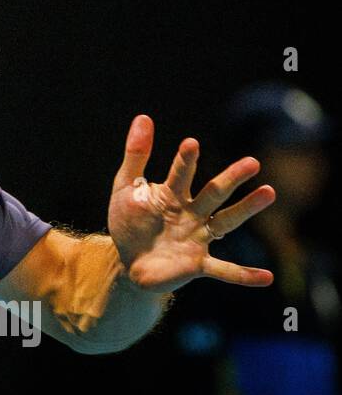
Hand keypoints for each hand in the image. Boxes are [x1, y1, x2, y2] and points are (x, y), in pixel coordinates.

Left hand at [108, 114, 276, 294]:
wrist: (128, 261)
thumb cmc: (130, 222)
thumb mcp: (125, 188)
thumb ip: (136, 156)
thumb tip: (143, 117)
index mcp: (172, 195)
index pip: (180, 174)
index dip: (184, 160)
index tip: (190, 143)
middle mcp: (192, 214)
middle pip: (214, 193)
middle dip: (231, 178)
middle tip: (252, 163)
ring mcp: (197, 238)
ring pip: (226, 222)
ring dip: (246, 209)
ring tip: (269, 192)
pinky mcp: (197, 264)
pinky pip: (224, 270)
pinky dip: (244, 275)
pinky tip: (267, 277)